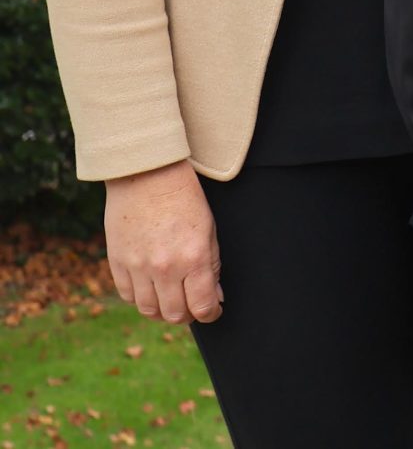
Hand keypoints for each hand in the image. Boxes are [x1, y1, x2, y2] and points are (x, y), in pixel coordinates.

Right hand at [103, 160, 221, 323]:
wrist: (146, 176)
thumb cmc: (184, 199)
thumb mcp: (209, 230)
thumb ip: (212, 266)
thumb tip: (215, 296)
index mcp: (193, 258)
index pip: (202, 306)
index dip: (211, 314)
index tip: (214, 311)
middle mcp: (164, 268)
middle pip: (174, 314)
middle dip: (187, 315)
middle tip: (193, 307)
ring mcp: (137, 267)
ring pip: (148, 310)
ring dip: (163, 311)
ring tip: (172, 301)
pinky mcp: (117, 263)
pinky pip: (127, 295)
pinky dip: (141, 298)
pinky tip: (151, 289)